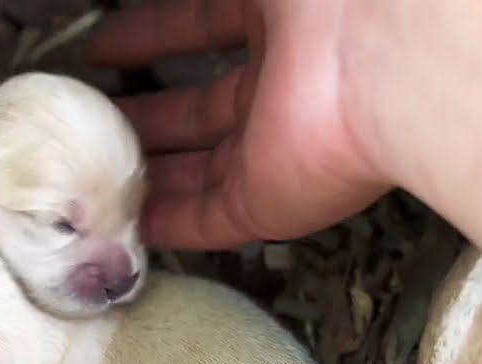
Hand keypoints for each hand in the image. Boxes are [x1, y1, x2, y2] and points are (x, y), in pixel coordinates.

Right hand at [85, 0, 392, 249]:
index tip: (103, 48)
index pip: (204, 27)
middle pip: (199, 108)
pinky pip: (207, 219)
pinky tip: (126, 226)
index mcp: (284, 20)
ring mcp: (276, 148)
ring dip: (149, 173)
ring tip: (92, 176)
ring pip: (199, 169)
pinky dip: (167, 226)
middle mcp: (280, 87)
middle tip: (96, 121)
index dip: (152, 36)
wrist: (389, 53)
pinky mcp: (268, 202)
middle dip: (147, 114)